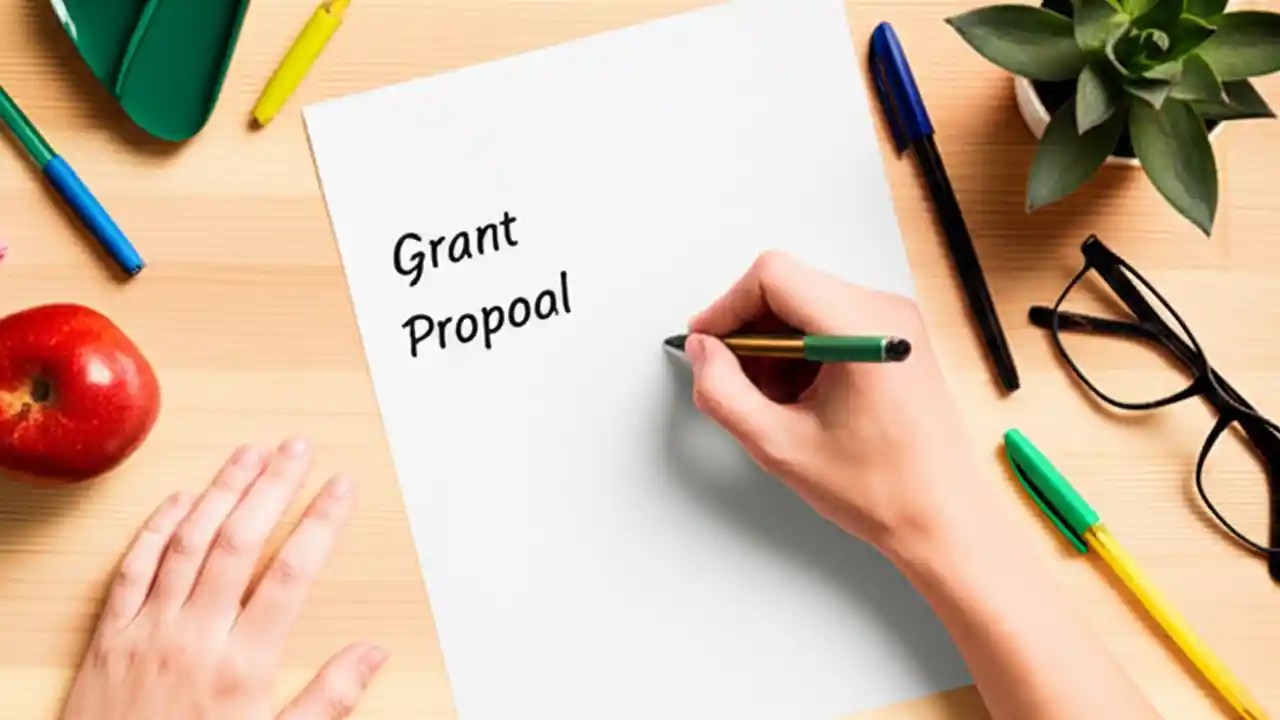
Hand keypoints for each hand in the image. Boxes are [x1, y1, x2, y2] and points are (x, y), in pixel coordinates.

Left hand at [62, 439, 386, 719]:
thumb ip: (328, 699)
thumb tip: (373, 653)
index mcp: (242, 666)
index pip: (292, 573)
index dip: (321, 522)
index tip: (341, 487)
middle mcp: (194, 638)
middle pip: (239, 542)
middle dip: (273, 487)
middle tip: (297, 448)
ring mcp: (147, 633)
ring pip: (187, 543)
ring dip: (220, 491)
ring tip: (248, 454)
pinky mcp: (110, 639)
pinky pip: (133, 569)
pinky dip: (156, 528)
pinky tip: (179, 499)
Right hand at [686, 252, 983, 556]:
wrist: (941, 516)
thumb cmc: (882, 489)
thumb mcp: (780, 445)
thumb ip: (725, 393)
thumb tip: (704, 352)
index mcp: (863, 329)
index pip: (774, 276)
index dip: (728, 307)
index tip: (708, 342)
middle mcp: (885, 313)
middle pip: (789, 286)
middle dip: (751, 333)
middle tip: (737, 383)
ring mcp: (895, 323)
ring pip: (805, 304)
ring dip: (775, 347)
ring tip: (776, 402)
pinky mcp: (895, 339)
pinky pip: (829, 322)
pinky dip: (802, 353)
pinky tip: (801, 400)